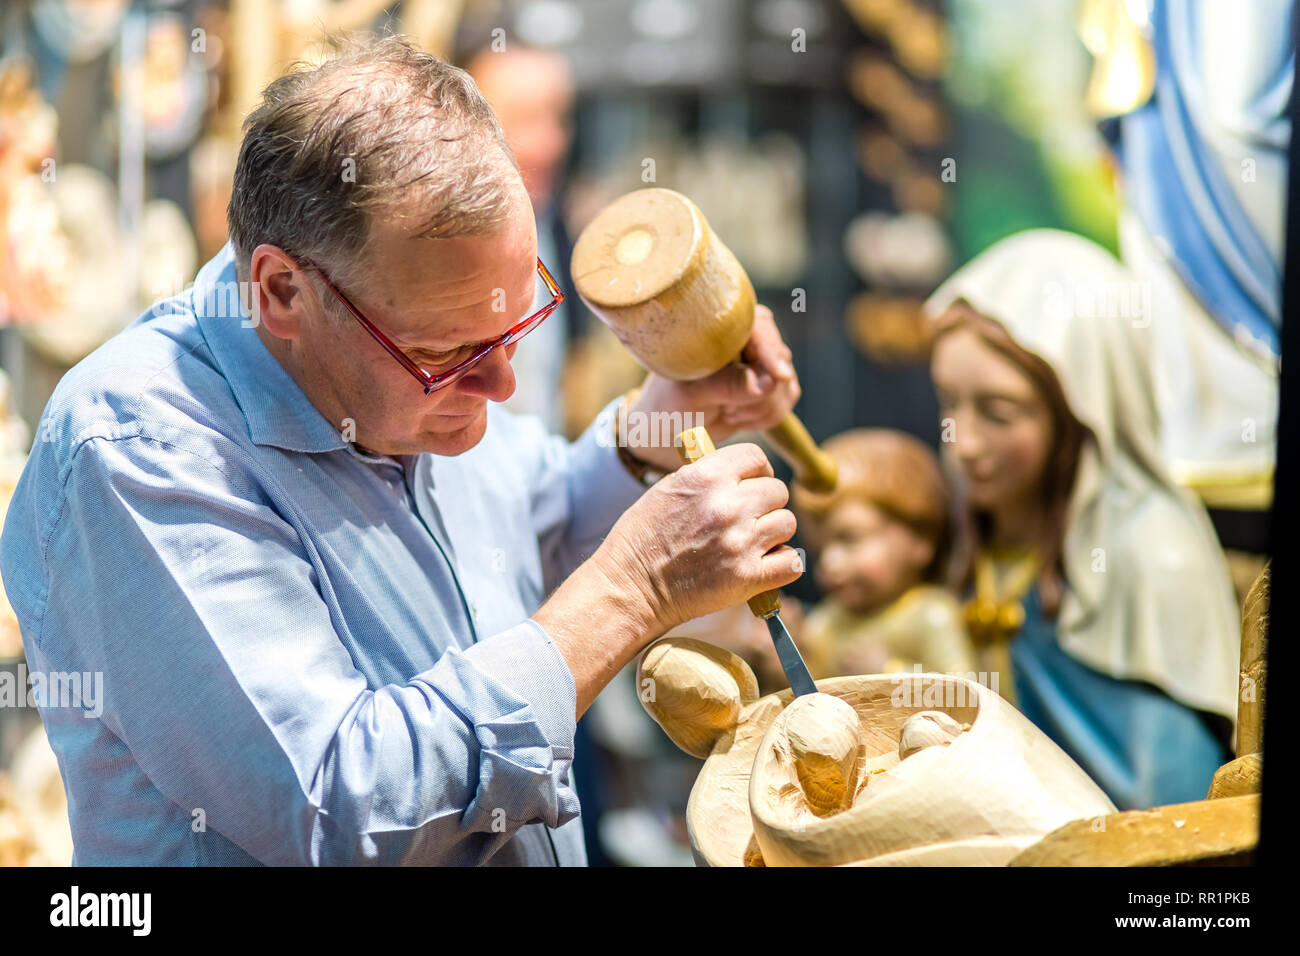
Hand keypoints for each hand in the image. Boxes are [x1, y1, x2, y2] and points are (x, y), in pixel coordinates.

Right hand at [597, 442, 803, 634]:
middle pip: (777, 491)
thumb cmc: (643, 539)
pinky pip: (792, 562)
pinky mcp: (748, 577)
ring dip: (773, 534)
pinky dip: (783, 564)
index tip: (752, 485)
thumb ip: (707, 477)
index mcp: (706, 476)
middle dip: (765, 505)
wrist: (630, 588)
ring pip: (787, 523)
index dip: (758, 471)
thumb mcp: (668, 489)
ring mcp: (740, 542)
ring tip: (750, 544)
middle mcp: (728, 504)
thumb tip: (741, 472)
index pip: (757, 457)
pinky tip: (765, 566)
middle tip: (747, 520)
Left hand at [621, 305, 801, 472]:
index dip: (770, 352)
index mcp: (720, 326)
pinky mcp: (772, 384)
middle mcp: (746, 337)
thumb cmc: (668, 403)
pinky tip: (736, 416)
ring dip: (758, 409)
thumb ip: (728, 386)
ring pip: (785, 386)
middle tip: (723, 407)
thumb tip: (769, 382)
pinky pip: (787, 401)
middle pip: (778, 361)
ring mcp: (762, 360)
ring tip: (725, 411)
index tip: (778, 376)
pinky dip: (764, 417)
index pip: (759, 328)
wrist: (667, 429)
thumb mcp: (690, 394)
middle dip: (757, 395)